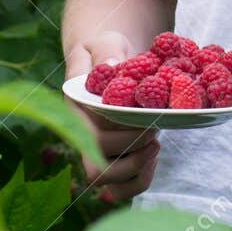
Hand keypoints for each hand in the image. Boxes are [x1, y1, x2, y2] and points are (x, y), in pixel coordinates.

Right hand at [65, 31, 159, 203]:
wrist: (108, 62)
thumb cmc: (107, 52)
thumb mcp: (105, 41)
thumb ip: (107, 52)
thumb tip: (113, 66)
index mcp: (76, 108)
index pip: (92, 132)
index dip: (121, 131)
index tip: (145, 113)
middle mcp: (81, 134)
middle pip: (97, 167)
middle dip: (132, 152)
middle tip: (155, 129)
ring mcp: (94, 151)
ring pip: (107, 183)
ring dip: (135, 169)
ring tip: (154, 145)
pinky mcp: (111, 160)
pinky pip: (122, 188)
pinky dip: (140, 180)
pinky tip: (153, 155)